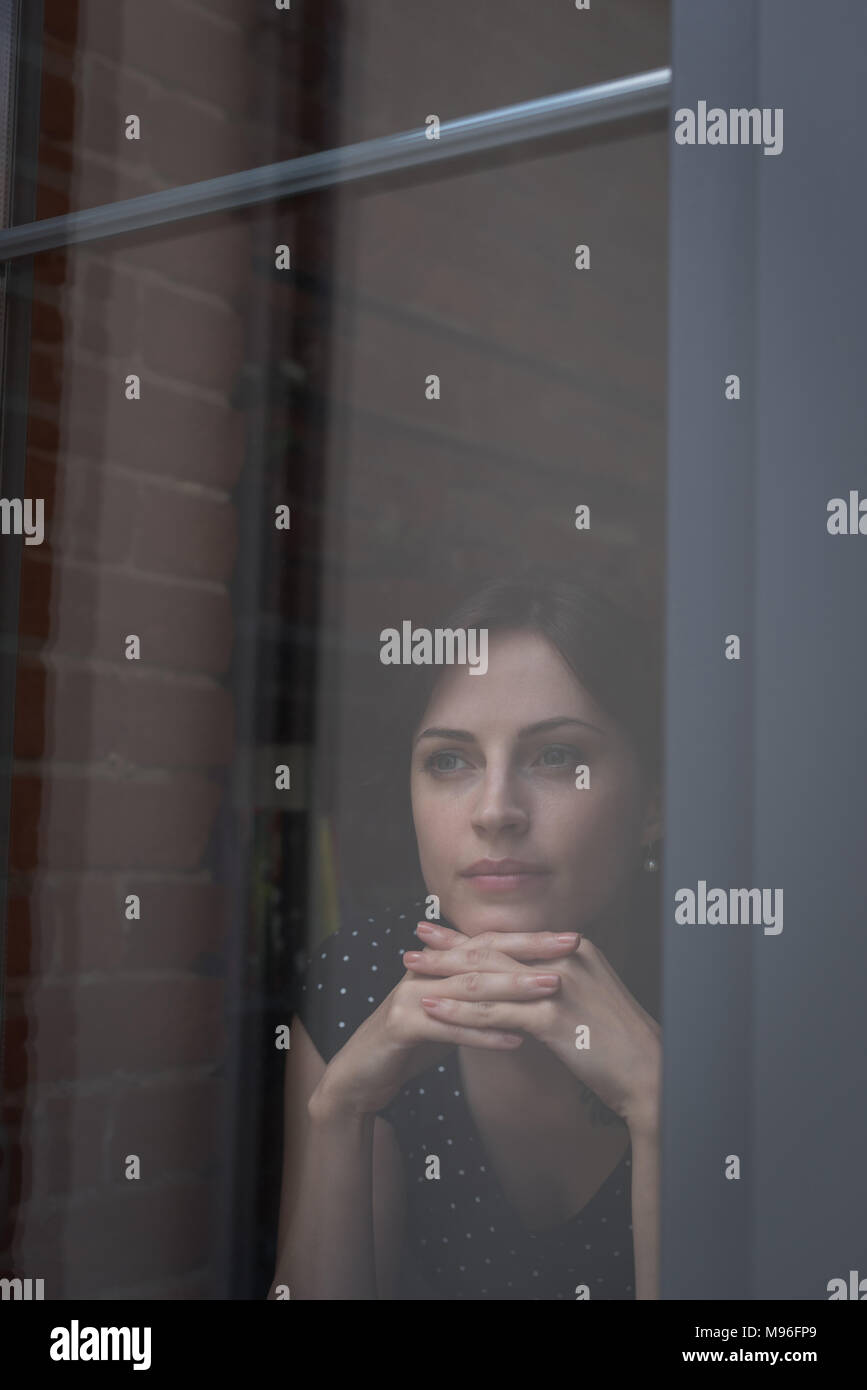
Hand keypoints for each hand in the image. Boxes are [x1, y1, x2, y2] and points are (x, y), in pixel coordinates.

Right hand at [310, 930, 581, 1121]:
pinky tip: (516, 1039)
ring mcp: (411, 995)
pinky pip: (448, 1027)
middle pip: (484, 955)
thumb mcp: (450, 1012)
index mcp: (441, 963)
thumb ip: (479, 996)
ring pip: (470, 988)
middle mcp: (426, 970)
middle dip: (530, 952)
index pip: (492, 943)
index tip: (574, 939)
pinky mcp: (400, 1025)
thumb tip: (524, 986)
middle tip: (573, 949)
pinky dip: (483, 1033)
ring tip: (552, 988)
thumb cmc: (412, 1043)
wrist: (362, 1075)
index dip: (531, 939)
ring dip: (513, 988)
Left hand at [404, 920, 660, 1130]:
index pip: (509, 940)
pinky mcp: (552, 1017)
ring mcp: (559, 985)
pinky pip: (494, 1012)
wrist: (650, 1072)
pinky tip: (432, 1010)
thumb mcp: (587, 997)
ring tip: (411, 973)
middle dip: (447, 949)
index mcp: (573, 948)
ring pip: (487, 978)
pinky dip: (459, 1011)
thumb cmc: (617, 1041)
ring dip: (443, 976)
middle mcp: (565, 957)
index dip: (470, 937)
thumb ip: (555, 982)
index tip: (438, 933)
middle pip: (492, 951)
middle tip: (412, 946)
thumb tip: (519, 982)